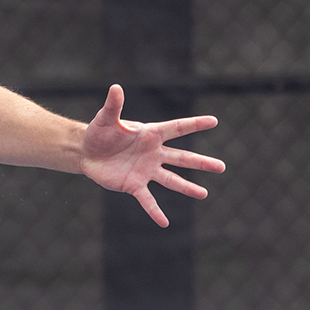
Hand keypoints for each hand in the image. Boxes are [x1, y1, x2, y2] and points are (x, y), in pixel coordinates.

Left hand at [81, 85, 224, 226]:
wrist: (87, 153)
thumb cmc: (99, 132)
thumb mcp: (106, 118)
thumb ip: (114, 106)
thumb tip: (115, 87)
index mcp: (151, 134)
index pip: (177, 128)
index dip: (194, 124)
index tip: (214, 121)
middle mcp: (154, 153)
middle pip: (182, 158)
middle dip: (201, 162)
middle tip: (222, 167)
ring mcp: (146, 171)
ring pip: (171, 180)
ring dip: (187, 188)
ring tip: (204, 194)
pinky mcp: (134, 185)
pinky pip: (147, 200)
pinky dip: (155, 211)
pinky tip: (164, 223)